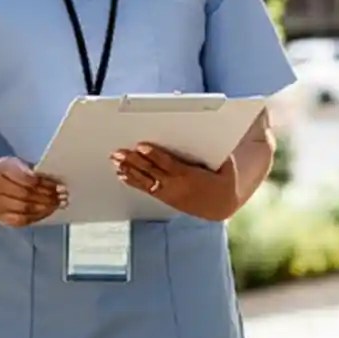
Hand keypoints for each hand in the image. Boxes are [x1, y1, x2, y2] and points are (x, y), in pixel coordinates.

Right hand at [0, 156, 66, 226]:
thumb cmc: (12, 172)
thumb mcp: (20, 164)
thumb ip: (35, 171)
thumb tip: (57, 183)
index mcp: (2, 169)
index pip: (27, 179)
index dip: (45, 184)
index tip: (60, 185)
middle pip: (26, 195)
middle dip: (48, 197)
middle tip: (63, 197)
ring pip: (25, 209)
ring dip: (45, 208)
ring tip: (59, 204)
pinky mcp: (1, 217)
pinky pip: (21, 220)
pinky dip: (37, 217)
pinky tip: (48, 211)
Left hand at [112, 143, 238, 221]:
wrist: (222, 204)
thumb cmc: (222, 179)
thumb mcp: (222, 163)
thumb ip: (210, 150)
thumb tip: (203, 133)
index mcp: (190, 175)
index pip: (168, 163)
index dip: (154, 155)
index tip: (141, 146)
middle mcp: (176, 186)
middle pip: (152, 171)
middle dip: (134, 161)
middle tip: (119, 152)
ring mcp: (170, 193)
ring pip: (146, 181)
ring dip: (129, 170)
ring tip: (116, 162)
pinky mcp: (166, 198)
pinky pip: (146, 189)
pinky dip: (133, 182)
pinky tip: (122, 176)